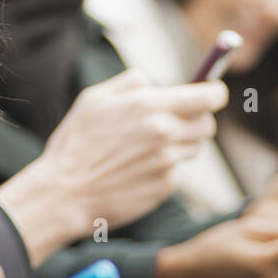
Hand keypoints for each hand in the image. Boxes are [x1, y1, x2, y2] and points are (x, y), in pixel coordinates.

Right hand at [0, 69, 228, 264]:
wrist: (63, 194)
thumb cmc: (75, 144)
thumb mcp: (94, 99)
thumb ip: (129, 83)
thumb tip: (153, 83)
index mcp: (148, 105)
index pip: (208, 96)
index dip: (214, 93)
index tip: (212, 94)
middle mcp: (164, 133)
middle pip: (207, 124)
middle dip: (195, 121)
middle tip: (174, 123)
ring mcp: (167, 162)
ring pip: (193, 148)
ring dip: (178, 145)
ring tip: (144, 149)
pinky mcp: (165, 187)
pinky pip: (176, 172)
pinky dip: (163, 169)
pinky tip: (136, 170)